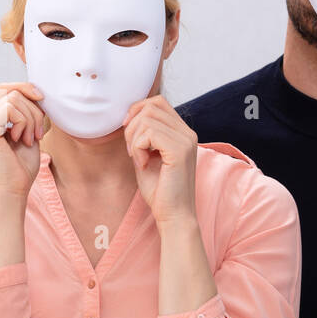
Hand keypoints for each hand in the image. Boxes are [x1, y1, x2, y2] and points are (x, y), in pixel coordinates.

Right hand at [0, 82, 47, 196]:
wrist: (12, 191)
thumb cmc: (19, 168)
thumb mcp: (27, 132)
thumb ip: (26, 113)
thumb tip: (36, 92)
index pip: (4, 88)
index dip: (24, 88)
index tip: (41, 99)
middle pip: (10, 91)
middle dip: (32, 109)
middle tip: (36, 133)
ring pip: (13, 99)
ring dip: (29, 119)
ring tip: (28, 139)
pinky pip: (10, 109)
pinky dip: (22, 123)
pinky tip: (19, 140)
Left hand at [122, 95, 197, 228]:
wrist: (173, 215)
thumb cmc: (160, 190)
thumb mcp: (147, 155)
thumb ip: (142, 136)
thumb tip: (129, 117)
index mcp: (182, 132)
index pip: (157, 102)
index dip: (137, 111)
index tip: (128, 135)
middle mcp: (188, 133)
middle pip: (151, 106)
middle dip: (132, 126)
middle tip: (131, 150)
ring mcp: (186, 140)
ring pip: (147, 119)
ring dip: (133, 139)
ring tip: (138, 159)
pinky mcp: (179, 150)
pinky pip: (148, 134)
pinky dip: (138, 148)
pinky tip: (142, 164)